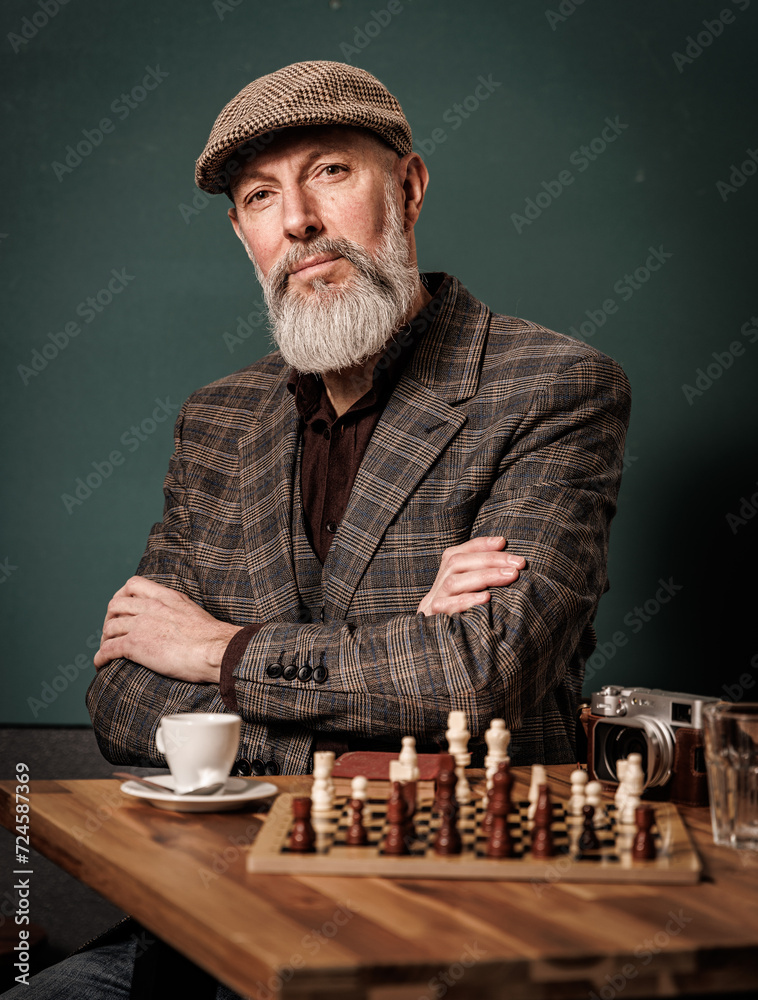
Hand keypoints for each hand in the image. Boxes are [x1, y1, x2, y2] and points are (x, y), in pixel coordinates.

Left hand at [93, 576, 241, 681]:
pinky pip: (108, 649)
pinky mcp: (135, 645)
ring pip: (109, 627)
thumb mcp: (193, 611)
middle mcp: (150, 607)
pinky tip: (101, 664)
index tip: (123, 608)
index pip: (133, 585)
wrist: (215, 650)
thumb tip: (177, 619)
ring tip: (107, 648)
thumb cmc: (213, 638)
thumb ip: (178, 610)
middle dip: (109, 617)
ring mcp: (141, 625)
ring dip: (104, 638)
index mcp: (166, 597)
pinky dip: (100, 657)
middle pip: (115, 604)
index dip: (122, 595)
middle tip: (112, 630)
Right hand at [416, 536, 524, 616]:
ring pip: (453, 582)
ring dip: (484, 576)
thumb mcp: (474, 599)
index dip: (479, 545)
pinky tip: (487, 598)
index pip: (456, 553)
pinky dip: (467, 600)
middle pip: (456, 563)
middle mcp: (436, 588)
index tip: (503, 542)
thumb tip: (509, 560)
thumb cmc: (469, 624)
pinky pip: (446, 607)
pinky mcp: (432, 621)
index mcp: (443, 579)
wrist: (443, 658)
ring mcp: (432, 604)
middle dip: (489, 560)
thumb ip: (484, 581)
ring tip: (510, 576)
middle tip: (517, 564)